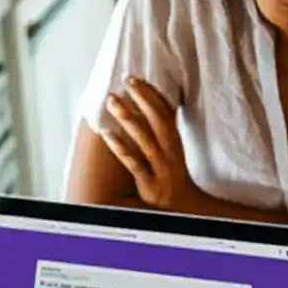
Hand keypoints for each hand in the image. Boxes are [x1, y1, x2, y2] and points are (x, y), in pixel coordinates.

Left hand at [103, 77, 193, 210]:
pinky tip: (107, 134)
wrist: (181, 208)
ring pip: (144, 139)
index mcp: (174, 144)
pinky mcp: (150, 183)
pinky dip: (121, 148)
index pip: (166, 114)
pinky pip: (134, 163)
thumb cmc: (171, 177)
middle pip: (158, 121)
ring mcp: (160, 168)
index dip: (152, 95)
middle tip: (126, 80)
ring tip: (112, 101)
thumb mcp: (171, 152)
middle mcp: (169, 153)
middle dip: (143, 99)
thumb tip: (152, 108)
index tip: (135, 79)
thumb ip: (162, 132)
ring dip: (128, 118)